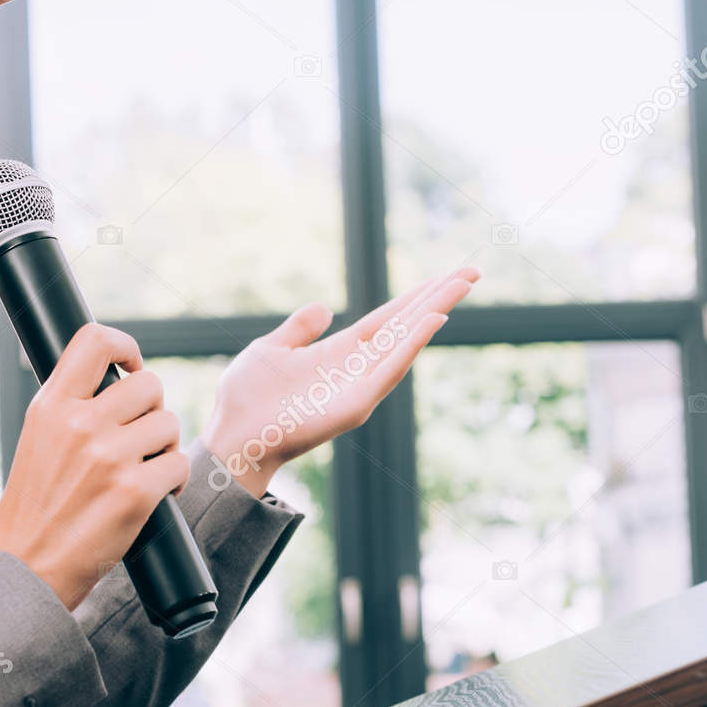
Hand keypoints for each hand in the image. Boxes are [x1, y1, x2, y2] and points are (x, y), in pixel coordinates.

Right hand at [0, 324, 186, 610]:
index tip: (132, 368)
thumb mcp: (37, 439)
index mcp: (51, 405)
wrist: (25, 568)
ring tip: (144, 470)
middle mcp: (80, 424)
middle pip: (149, 384)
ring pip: (169, 424)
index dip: (126, 347)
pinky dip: (175, 481)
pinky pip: (178, 465)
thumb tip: (119, 379)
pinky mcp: (135, 492)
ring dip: (166, 447)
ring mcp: (109, 457)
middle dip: (154, 410)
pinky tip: (155, 495)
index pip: (95, 340)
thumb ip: (71, 406)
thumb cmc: (34, 508)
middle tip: (141, 437)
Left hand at [200, 266, 480, 496]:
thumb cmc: (247, 398)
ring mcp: (359, 388)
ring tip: (459, 286)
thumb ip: (300, 329)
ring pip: (404, 343)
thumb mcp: (272, 348)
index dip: (416, 296)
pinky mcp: (355, 406)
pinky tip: (432, 321)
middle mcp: (357, 368)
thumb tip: (325, 307)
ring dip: (432, 314)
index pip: (388, 318)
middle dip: (438, 298)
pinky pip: (389, 371)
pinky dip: (411, 345)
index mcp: (340, 352)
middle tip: (473, 271)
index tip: (447, 275)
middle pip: (406, 326)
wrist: (233, 435)